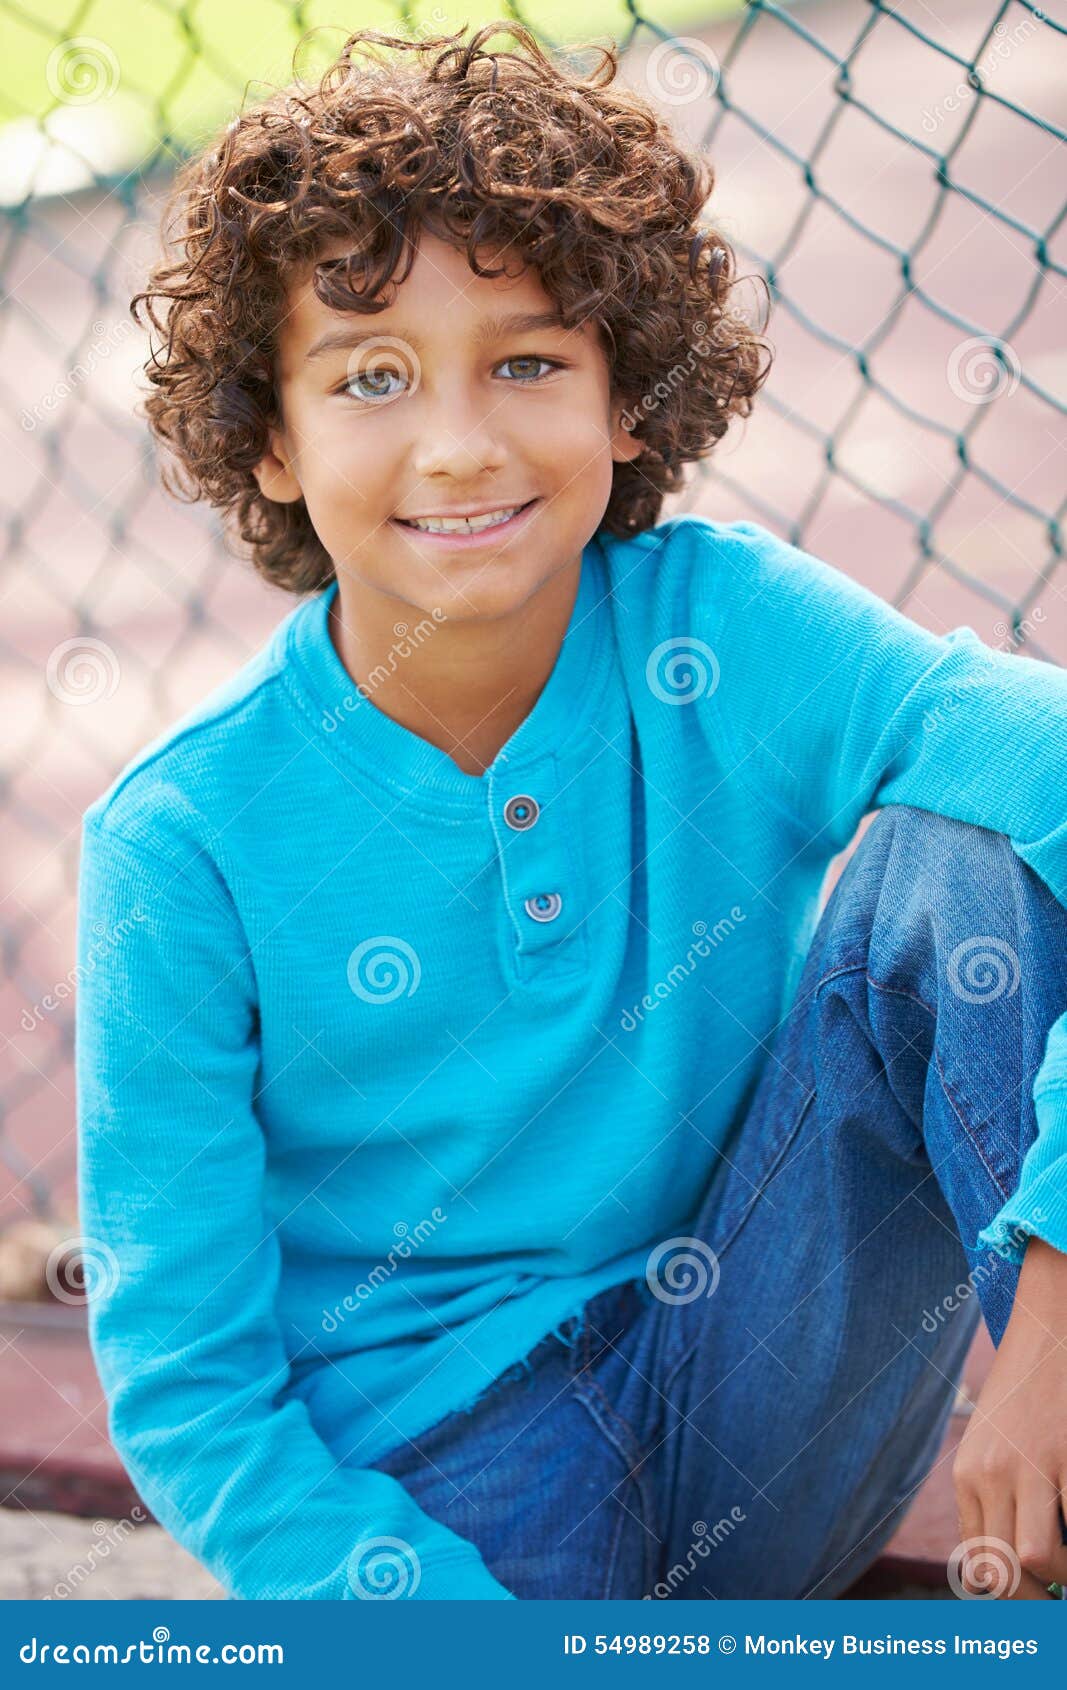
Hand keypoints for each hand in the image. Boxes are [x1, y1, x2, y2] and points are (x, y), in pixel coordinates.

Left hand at [952, 1236, 1066, 1598]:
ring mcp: (1033, 1462)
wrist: (1050, 1326)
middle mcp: (991, 1471)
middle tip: (1061, 1595)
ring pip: (1038, 1559)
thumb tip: (1021, 1567)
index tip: (1042, 1602)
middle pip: (1004, 1573)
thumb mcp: (997, 1443)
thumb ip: (999, 1497)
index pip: (978, 1567)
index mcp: (967, 1475)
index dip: (1013, 1601)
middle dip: (1040, 1602)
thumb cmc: (1030, 1393)